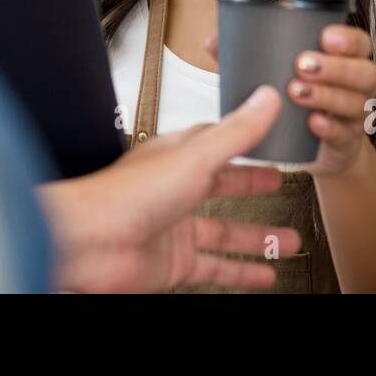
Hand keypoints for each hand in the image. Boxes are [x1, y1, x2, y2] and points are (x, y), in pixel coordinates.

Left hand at [37, 86, 303, 292]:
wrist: (88, 244)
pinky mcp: (172, 262)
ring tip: (287, 242)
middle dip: (251, 184)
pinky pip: (216, 267)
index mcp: (177, 155)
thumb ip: (235, 132)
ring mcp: (173, 228)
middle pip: (222, 185)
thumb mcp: (195, 156)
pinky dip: (241, 271)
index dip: (244, 138)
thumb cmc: (124, 195)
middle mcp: (175, 189)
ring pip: (225, 232)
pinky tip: (261, 275)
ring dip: (257, 237)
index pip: (217, 140)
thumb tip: (265, 100)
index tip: (268, 133)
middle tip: (276, 180)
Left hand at [204, 24, 375, 178]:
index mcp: (344, 60)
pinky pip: (345, 135)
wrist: (312, 148)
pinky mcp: (345, 143)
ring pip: (356, 103)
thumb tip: (213, 41)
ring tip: (297, 92)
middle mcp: (356, 86)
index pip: (359, 43)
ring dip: (327, 96)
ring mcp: (354, 115)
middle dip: (336, 67)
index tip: (324, 36)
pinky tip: (312, 123)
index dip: (348, 38)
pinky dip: (329, 128)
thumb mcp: (272, 76)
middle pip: (364, 72)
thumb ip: (247, 58)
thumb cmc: (292, 102)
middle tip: (302, 65)